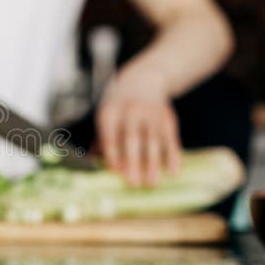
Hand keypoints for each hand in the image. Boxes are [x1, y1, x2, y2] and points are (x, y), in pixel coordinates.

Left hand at [96, 68, 180, 186]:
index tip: (115, 172)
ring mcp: (151, 114)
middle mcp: (131, 111)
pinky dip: (172, 156)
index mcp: (110, 112)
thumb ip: (100, 141)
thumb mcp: (106, 117)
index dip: (113, 154)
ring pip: (153, 141)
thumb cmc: (119, 107)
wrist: (143, 80)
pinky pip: (170, 139)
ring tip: (152, 183)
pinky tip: (173, 171)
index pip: (110, 136)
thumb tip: (91, 165)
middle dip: (133, 162)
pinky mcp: (167, 118)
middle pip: (132, 139)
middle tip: (133, 183)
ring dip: (153, 163)